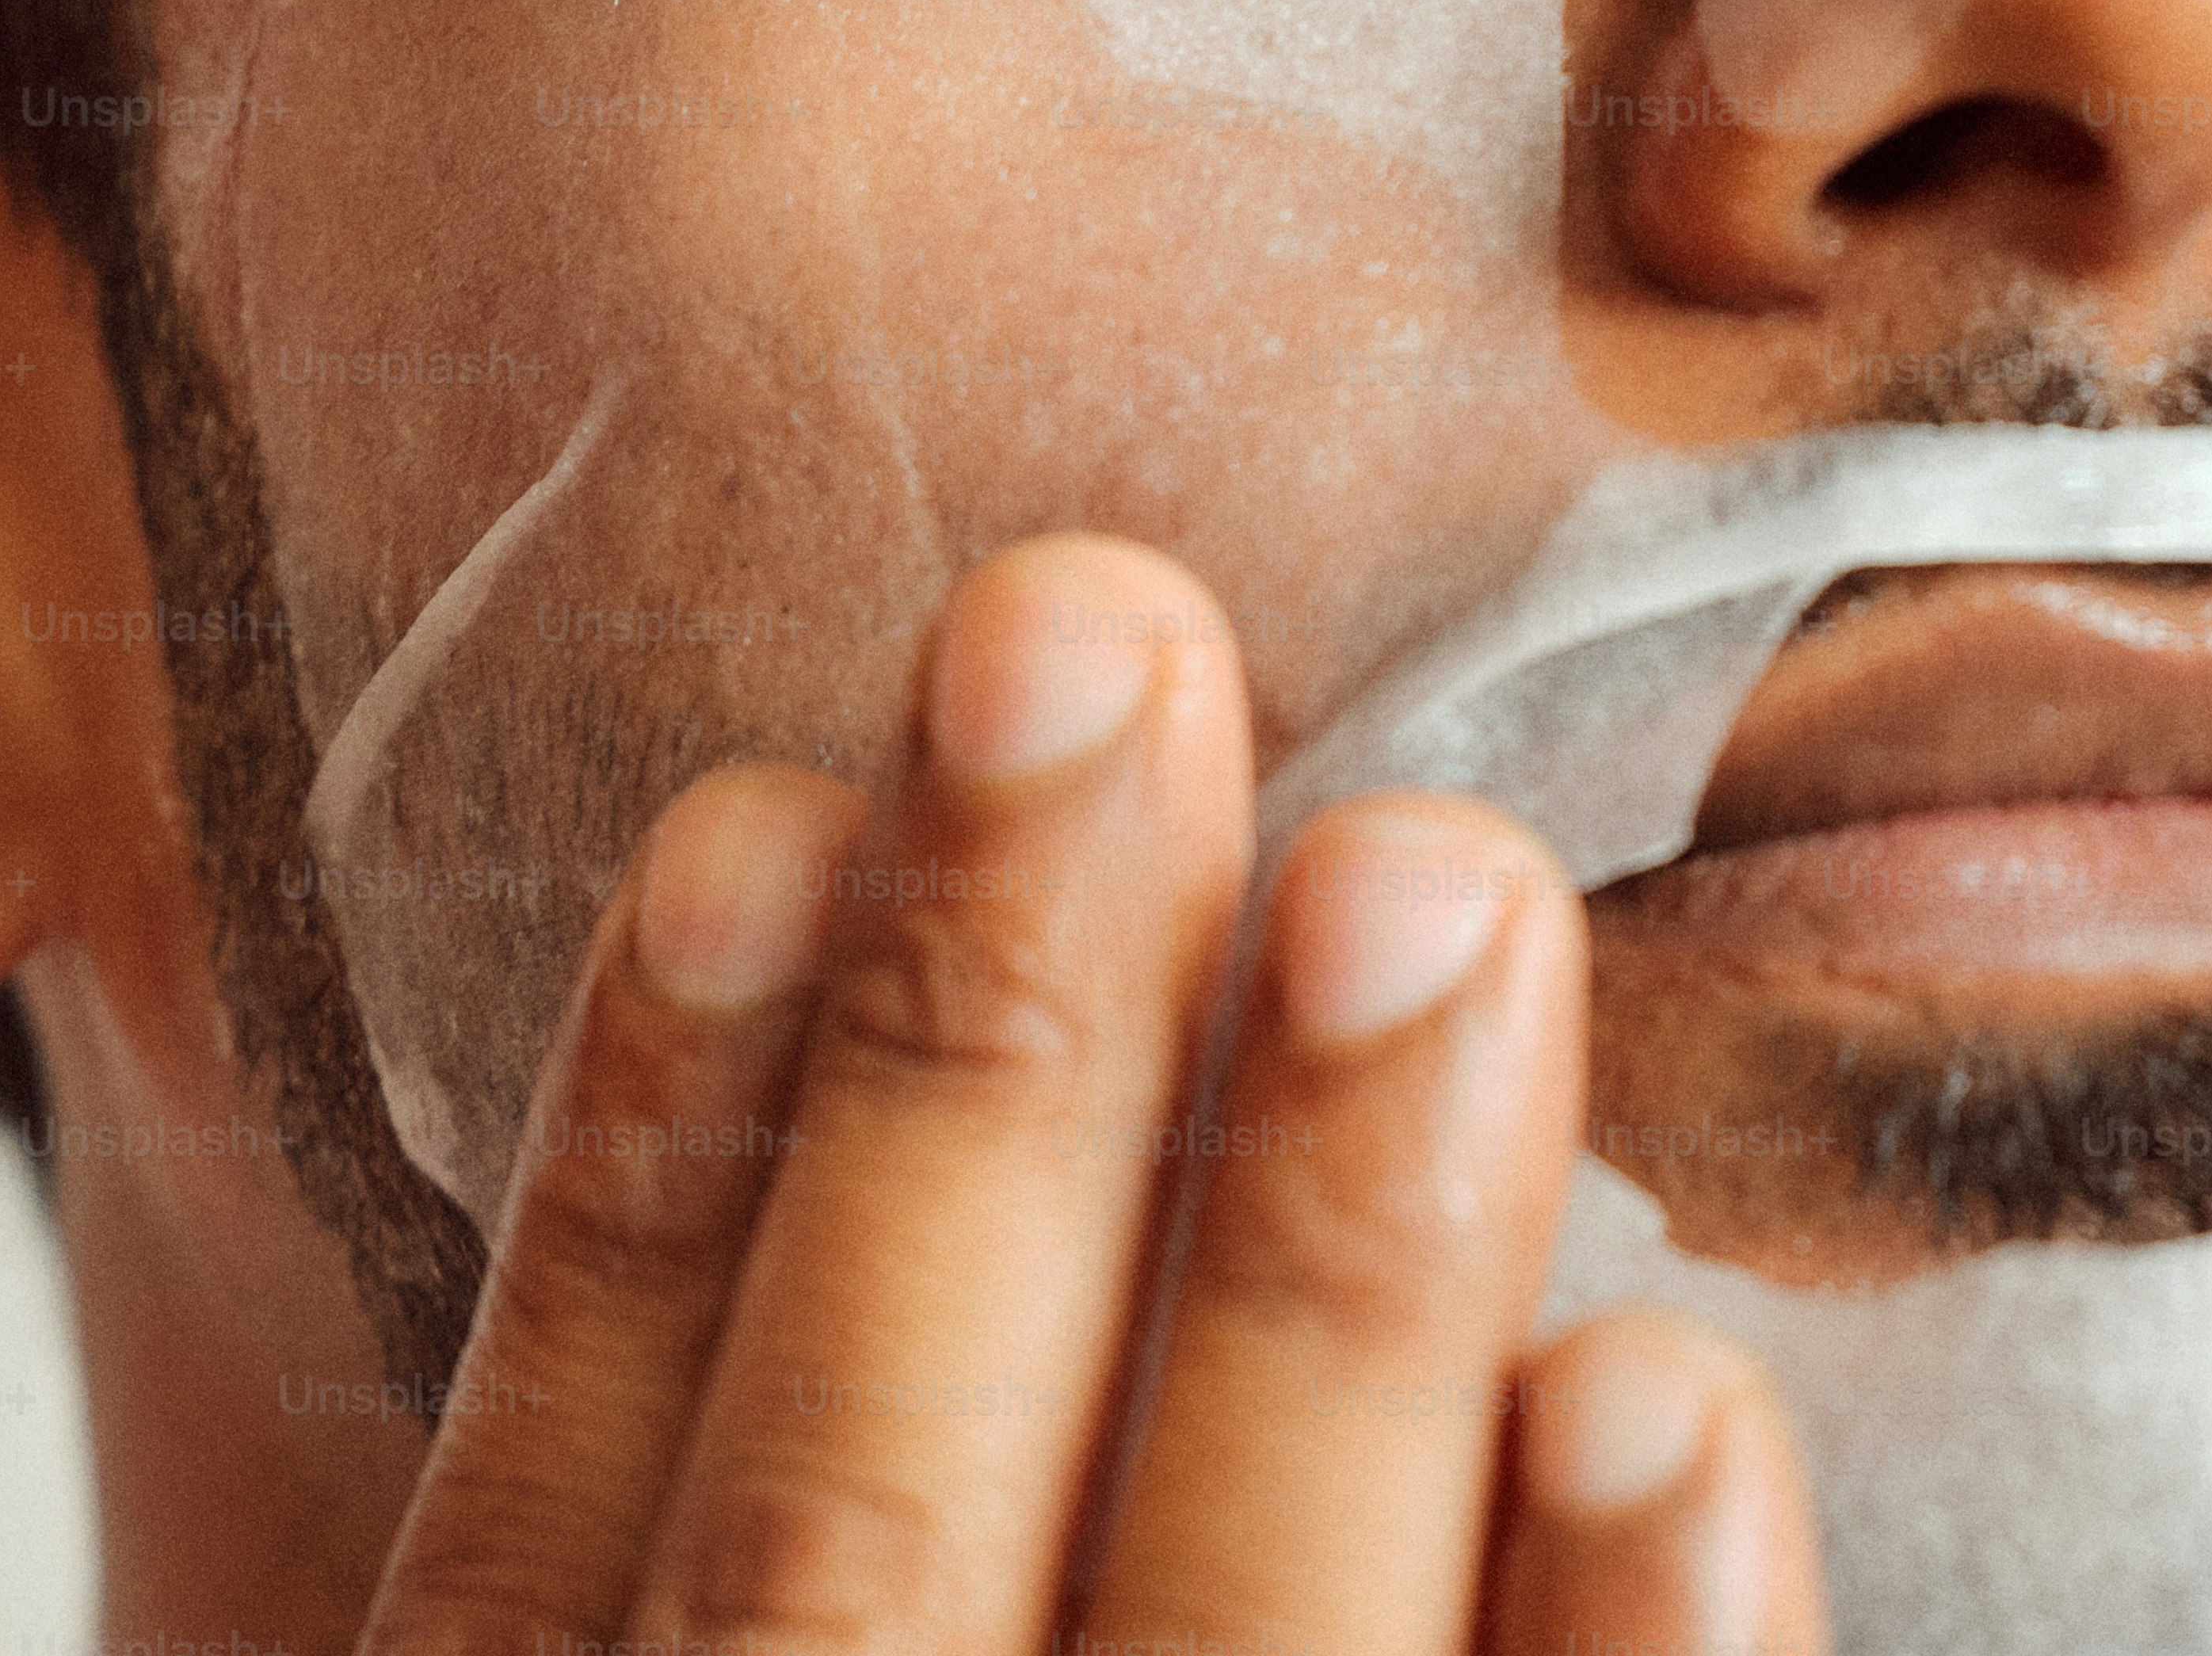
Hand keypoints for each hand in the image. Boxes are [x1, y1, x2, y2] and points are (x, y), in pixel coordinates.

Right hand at [356, 531, 1825, 1654]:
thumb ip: (663, 1564)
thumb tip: (757, 989)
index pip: (543, 1556)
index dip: (640, 1178)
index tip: (755, 817)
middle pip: (845, 1564)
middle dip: (978, 1094)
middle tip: (1098, 647)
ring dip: (1307, 1297)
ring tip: (1426, 893)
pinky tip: (1668, 1395)